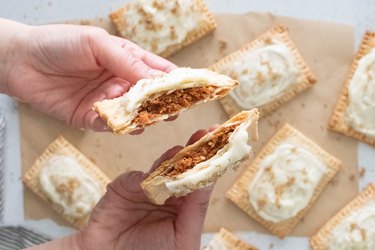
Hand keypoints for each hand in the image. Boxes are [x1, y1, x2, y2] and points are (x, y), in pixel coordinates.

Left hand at [0, 19, 175, 130]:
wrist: (21, 61)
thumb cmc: (60, 44)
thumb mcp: (97, 45)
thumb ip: (127, 62)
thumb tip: (156, 80)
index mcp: (127, 60)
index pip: (159, 72)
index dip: (176, 81)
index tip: (193, 90)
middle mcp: (121, 82)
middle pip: (150, 97)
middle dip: (163, 104)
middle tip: (173, 111)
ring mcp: (108, 101)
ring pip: (134, 114)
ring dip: (142, 118)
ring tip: (149, 119)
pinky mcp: (92, 117)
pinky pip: (111, 125)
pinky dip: (118, 126)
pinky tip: (122, 123)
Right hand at [73, 129, 212, 249]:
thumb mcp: (182, 236)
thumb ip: (196, 208)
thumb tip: (209, 178)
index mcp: (185, 205)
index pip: (200, 179)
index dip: (211, 161)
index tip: (221, 141)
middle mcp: (167, 193)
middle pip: (183, 167)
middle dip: (195, 150)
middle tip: (207, 132)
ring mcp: (146, 188)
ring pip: (161, 167)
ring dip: (171, 157)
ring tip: (182, 150)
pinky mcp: (125, 187)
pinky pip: (134, 179)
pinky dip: (141, 180)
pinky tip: (146, 184)